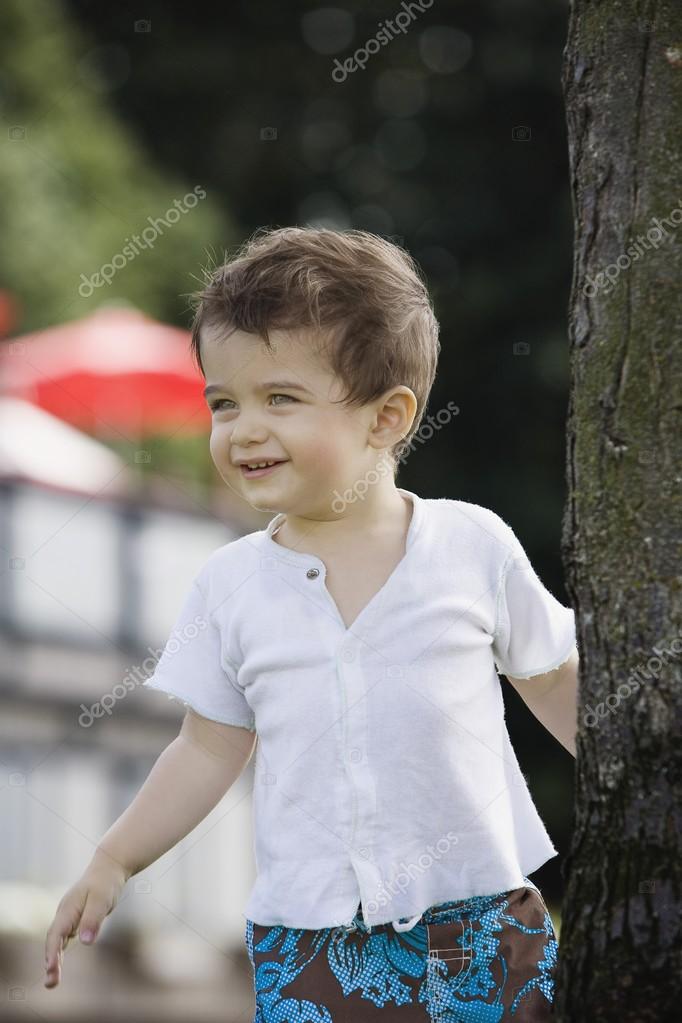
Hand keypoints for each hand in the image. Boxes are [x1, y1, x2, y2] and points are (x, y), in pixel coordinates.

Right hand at [44, 858, 128, 988]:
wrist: (109, 868)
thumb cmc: (106, 882)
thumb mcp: (102, 899)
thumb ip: (93, 920)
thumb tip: (84, 942)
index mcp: (68, 909)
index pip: (56, 934)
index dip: (52, 952)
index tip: (51, 969)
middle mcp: (64, 914)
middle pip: (53, 941)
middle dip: (50, 962)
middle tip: (51, 983)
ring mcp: (68, 916)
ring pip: (57, 941)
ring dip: (53, 960)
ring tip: (53, 982)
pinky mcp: (75, 919)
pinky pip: (64, 939)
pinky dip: (60, 952)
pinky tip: (57, 965)